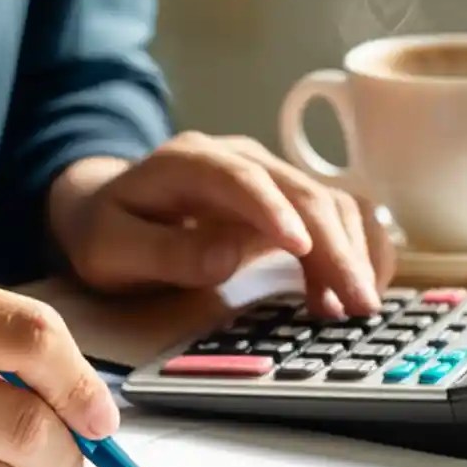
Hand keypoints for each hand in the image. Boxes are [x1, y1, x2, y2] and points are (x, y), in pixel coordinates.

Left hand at [48, 132, 396, 317]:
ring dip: (352, 252)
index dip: (274, 212)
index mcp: (189, 163)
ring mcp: (268, 178)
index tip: (301, 250)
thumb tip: (226, 258)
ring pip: (329, 202)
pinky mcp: (286, 202)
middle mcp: (239, 160)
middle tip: (357, 302)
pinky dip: (355, 248)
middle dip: (334, 248)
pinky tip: (358, 287)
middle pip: (300, 192)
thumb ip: (164, 252)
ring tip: (359, 306)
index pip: (240, 179)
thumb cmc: (109, 230)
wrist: (108, 208)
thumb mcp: (112, 248)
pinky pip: (335, 215)